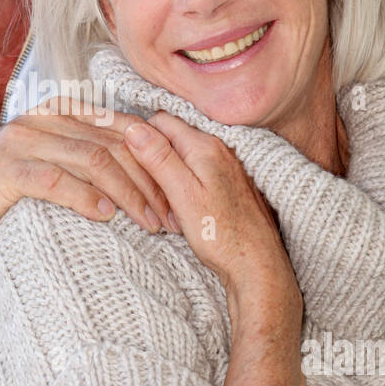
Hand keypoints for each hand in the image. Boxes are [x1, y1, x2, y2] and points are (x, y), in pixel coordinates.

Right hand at [0, 96, 173, 261]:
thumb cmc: (5, 188)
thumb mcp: (51, 161)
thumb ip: (87, 155)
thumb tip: (141, 167)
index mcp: (60, 111)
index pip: (122, 129)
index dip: (155, 161)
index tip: (176, 196)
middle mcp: (44, 119)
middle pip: (115, 144)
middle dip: (149, 182)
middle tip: (170, 216)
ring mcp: (23, 142)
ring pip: (93, 160)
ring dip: (128, 194)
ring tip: (148, 222)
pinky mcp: (7, 171)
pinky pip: (56, 180)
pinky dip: (86, 198)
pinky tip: (107, 216)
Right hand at [123, 112, 300, 312]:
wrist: (257, 264)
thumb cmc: (221, 235)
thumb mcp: (183, 195)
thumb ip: (159, 159)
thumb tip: (134, 127)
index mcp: (205, 146)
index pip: (160, 121)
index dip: (138, 137)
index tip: (128, 160)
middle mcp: (220, 148)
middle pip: (173, 135)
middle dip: (152, 154)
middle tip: (143, 185)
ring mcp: (227, 164)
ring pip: (184, 154)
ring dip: (168, 171)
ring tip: (163, 202)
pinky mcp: (230, 182)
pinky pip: (198, 169)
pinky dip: (184, 182)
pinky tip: (182, 205)